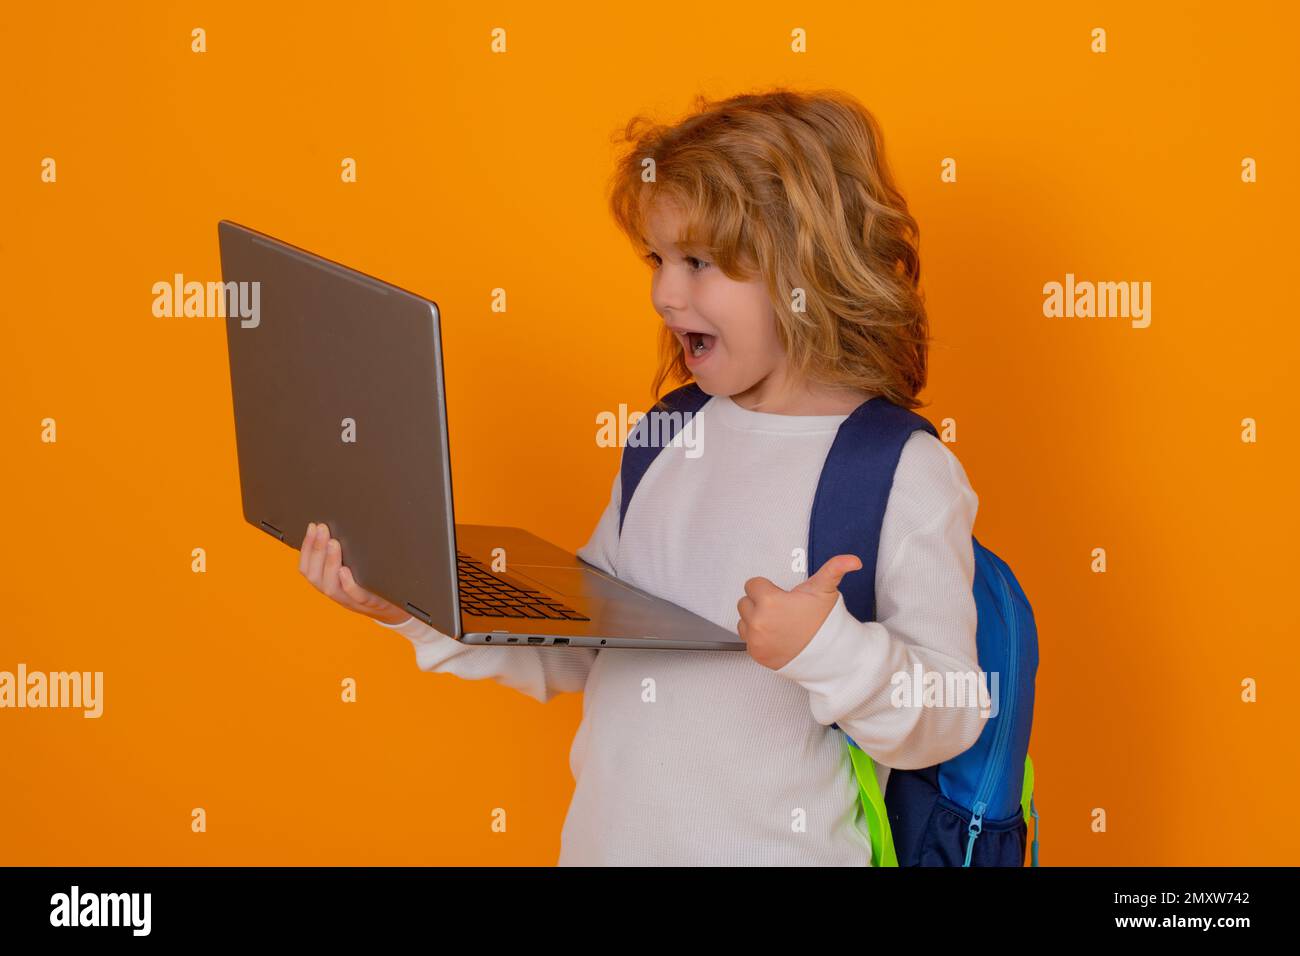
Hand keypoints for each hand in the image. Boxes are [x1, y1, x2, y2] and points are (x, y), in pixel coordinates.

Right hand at [298, 521, 410, 625]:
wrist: (393, 605)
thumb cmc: (371, 582)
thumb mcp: (354, 566)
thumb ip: (343, 551)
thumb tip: (338, 522)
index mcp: (327, 583)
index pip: (307, 568)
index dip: (306, 547)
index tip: (312, 526)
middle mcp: (335, 593)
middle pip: (316, 576)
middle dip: (317, 550)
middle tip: (322, 529)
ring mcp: (351, 600)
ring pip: (331, 587)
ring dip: (330, 563)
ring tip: (333, 543)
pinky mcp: (370, 603)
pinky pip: (356, 596)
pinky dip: (348, 584)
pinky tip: (345, 570)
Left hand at [736, 555, 861, 669]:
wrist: (830, 655)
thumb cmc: (824, 622)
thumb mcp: (825, 590)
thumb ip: (835, 569)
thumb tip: (853, 560)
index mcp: (769, 601)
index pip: (752, 584)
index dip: (768, 588)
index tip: (780, 596)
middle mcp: (758, 621)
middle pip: (745, 602)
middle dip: (760, 603)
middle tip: (781, 611)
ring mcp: (756, 639)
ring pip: (744, 620)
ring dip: (755, 620)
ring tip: (778, 624)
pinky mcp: (756, 654)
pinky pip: (747, 639)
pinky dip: (758, 637)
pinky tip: (776, 636)